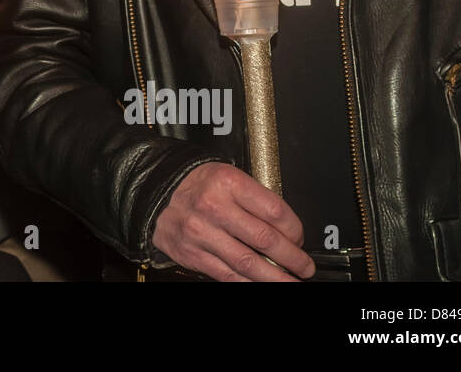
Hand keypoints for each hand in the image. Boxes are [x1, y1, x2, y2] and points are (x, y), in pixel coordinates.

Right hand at [151, 162, 315, 281]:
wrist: (155, 193)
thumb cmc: (197, 185)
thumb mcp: (226, 176)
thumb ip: (255, 199)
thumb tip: (287, 230)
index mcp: (227, 183)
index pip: (274, 211)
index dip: (295, 230)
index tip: (300, 238)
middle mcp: (213, 207)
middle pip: (265, 239)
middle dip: (293, 258)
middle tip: (305, 266)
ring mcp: (201, 233)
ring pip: (249, 263)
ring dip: (276, 277)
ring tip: (292, 281)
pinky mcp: (193, 254)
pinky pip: (228, 274)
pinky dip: (249, 283)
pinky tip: (262, 283)